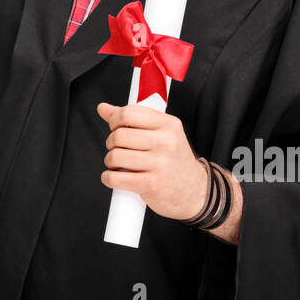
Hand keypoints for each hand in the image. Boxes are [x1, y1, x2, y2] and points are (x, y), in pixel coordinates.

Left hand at [96, 101, 207, 221]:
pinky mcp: (151, 185)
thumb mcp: (162, 134)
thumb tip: (102, 108)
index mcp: (169, 125)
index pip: (129, 113)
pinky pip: (116, 178)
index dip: (115, 120)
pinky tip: (113, 177)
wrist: (196, 192)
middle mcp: (166, 142)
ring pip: (115, 156)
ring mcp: (160, 164)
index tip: (115, 127)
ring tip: (117, 164)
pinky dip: (108, 178)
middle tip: (116, 148)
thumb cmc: (174, 160)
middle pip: (119, 135)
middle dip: (111, 142)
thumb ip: (133, 119)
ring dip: (109, 161)